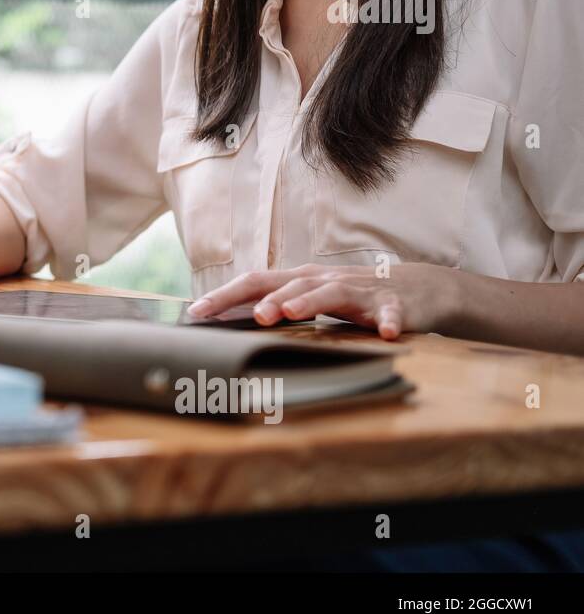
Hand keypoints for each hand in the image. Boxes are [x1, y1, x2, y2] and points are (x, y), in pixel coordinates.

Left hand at [186, 263, 462, 339]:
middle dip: (268, 299)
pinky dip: (389, 321)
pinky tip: (387, 333)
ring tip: (291, 314)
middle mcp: (325, 280)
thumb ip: (279, 307)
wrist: (418, 289)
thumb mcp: (313, 299)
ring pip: (331, 292)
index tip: (196, 312)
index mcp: (301, 280)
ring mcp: (359, 290)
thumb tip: (232, 324)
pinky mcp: (393, 304)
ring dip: (310, 302)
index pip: (256, 282)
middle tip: (250, 316)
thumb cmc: (354, 296)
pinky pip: (391, 313)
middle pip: (290, 285)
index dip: (226, 295)